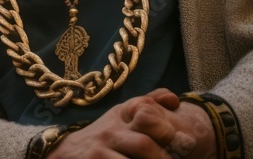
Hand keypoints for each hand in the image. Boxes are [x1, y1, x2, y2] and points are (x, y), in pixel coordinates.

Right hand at [46, 89, 213, 158]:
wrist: (63, 152)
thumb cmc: (101, 135)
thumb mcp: (120, 115)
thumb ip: (147, 104)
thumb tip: (175, 100)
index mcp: (122, 116)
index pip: (146, 111)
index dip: (168, 128)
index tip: (188, 142)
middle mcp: (112, 131)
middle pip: (143, 144)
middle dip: (163, 158)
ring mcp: (101, 150)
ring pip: (135, 154)